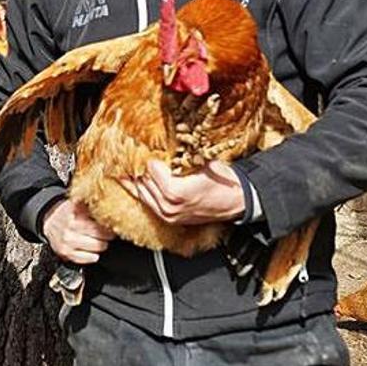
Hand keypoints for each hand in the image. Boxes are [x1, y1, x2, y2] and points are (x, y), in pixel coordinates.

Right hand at [42, 199, 114, 263]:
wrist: (50, 221)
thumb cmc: (68, 213)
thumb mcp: (80, 203)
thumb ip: (94, 206)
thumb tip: (114, 208)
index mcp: (77, 212)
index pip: (102, 221)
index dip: (110, 224)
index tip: (114, 224)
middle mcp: (71, 226)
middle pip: (101, 235)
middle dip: (108, 235)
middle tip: (109, 233)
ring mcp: (67, 240)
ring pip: (97, 247)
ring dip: (101, 245)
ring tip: (101, 241)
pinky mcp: (65, 252)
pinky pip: (86, 258)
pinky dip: (93, 256)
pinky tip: (93, 251)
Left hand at [120, 159, 244, 224]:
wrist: (236, 201)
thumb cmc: (222, 181)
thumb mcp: (200, 160)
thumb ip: (177, 155)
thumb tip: (158, 145)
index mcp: (176, 191)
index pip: (150, 168)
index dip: (152, 156)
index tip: (150, 148)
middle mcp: (169, 206)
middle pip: (143, 181)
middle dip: (141, 166)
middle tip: (136, 154)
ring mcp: (168, 215)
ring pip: (141, 193)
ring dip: (137, 179)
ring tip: (130, 166)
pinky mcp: (168, 219)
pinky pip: (147, 203)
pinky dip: (140, 190)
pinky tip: (131, 181)